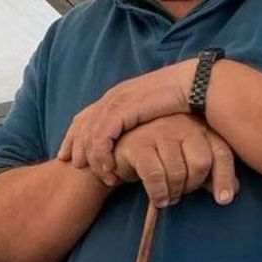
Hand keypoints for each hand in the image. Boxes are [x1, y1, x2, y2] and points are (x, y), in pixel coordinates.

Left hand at [57, 60, 197, 182]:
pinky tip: (110, 170)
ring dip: (93, 159)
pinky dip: (102, 156)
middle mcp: (111, 98)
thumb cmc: (179, 102)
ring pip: (89, 135)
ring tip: (102, 176)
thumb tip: (130, 140)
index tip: (67, 156)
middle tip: (75, 168)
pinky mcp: (123, 110)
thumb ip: (135, 125)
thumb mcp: (149, 114)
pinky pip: (102, 138)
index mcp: (115, 97)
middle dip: (73, 148)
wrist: (194, 85)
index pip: (84, 117)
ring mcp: (115, 102)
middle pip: (80, 125)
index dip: (72, 137)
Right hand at [111, 115, 238, 207]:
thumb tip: (231, 192)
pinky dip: (158, 193)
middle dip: (192, 186)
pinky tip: (158, 200)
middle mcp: (183, 124)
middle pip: (201, 163)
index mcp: (200, 127)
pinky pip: (155, 176)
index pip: (222, 153)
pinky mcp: (139, 144)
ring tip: (168, 197)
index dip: (225, 178)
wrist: (117, 150)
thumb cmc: (157, 157)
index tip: (223, 200)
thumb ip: (209, 174)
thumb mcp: (186, 163)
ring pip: (178, 172)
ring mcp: (160, 132)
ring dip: (174, 193)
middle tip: (182, 192)